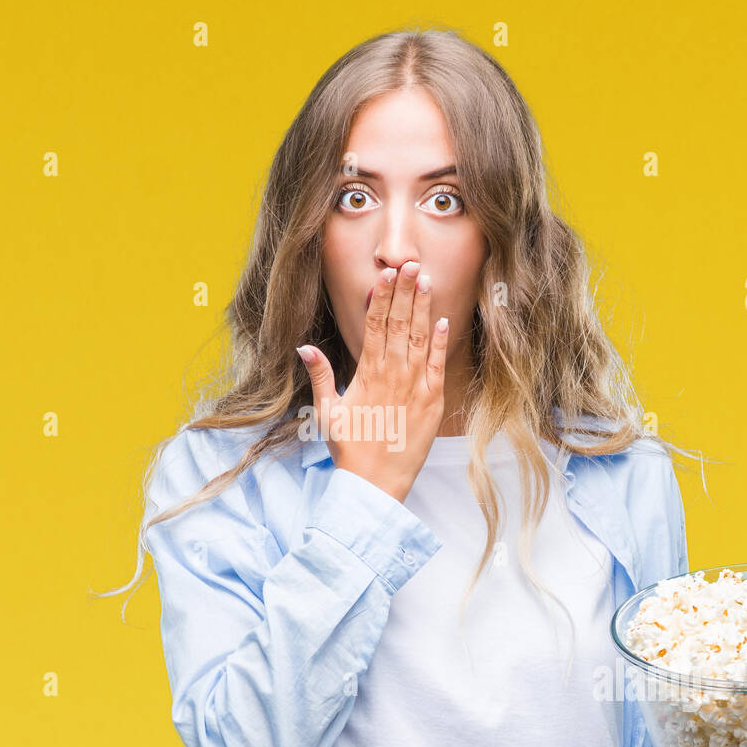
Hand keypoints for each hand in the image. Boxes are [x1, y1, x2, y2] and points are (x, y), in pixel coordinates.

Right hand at [296, 261, 447, 503]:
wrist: (375, 483)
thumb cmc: (350, 449)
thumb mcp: (327, 412)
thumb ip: (321, 376)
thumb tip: (304, 347)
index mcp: (366, 373)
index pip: (374, 325)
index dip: (380, 297)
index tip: (385, 273)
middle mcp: (391, 374)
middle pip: (398, 323)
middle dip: (403, 291)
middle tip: (408, 263)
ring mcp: (414, 386)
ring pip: (419, 337)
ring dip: (422, 307)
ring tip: (424, 279)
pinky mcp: (433, 401)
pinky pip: (437, 364)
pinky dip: (440, 341)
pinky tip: (442, 319)